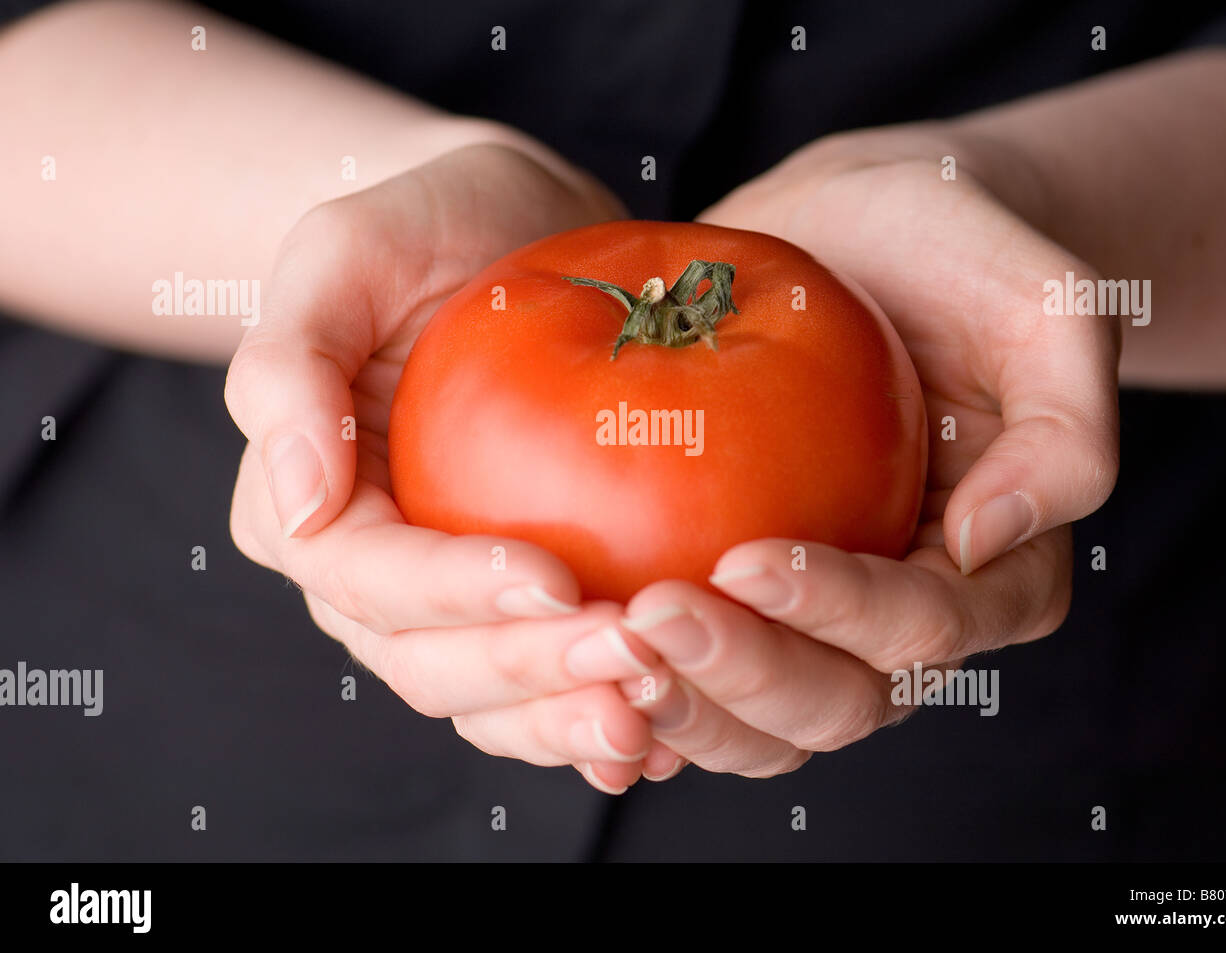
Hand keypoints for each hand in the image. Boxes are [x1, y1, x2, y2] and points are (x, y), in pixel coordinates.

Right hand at [224, 140, 674, 791]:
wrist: (504, 233)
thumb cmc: (419, 228)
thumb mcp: (344, 252)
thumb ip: (288, 366)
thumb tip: (295, 501)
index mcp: (308, 510)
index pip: (372, 578)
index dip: (457, 593)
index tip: (555, 577)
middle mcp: (369, 579)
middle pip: (434, 663)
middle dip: (532, 670)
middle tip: (639, 654)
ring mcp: (448, 604)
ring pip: (492, 701)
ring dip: (570, 715)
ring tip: (662, 709)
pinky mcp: (521, 605)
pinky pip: (551, 683)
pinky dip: (598, 712)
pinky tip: (672, 726)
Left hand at [617, 128, 1118, 776]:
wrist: (864, 234)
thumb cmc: (960, 256)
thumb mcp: (1049, 304)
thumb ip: (1066, 426)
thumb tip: (985, 538)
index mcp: (993, 575)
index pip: (921, 632)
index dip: (838, 615)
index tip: (744, 560)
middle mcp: (905, 619)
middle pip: (835, 704)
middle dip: (743, 679)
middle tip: (648, 621)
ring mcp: (818, 621)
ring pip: (760, 722)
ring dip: (683, 707)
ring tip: (601, 649)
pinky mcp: (744, 601)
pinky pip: (697, 679)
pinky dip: (639, 698)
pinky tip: (570, 667)